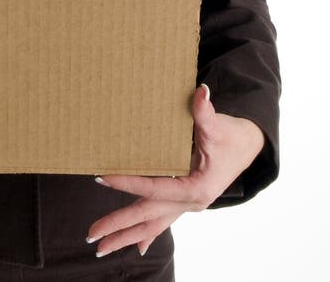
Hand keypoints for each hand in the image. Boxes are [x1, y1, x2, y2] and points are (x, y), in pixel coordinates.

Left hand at [87, 84, 264, 258]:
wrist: (248, 147)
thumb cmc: (231, 137)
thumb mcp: (218, 126)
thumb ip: (205, 112)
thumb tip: (200, 92)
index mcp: (197, 188)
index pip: (154, 188)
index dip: (128, 183)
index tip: (102, 178)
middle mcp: (191, 203)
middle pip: (148, 217)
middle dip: (119, 226)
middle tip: (91, 234)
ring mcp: (187, 205)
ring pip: (153, 226)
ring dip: (127, 236)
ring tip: (101, 247)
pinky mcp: (184, 202)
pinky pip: (163, 222)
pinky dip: (148, 235)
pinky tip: (136, 248)